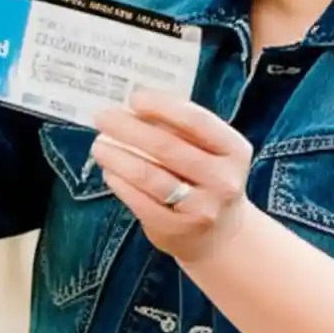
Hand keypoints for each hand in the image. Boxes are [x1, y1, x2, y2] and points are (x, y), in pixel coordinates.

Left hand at [91, 89, 255, 264]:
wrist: (221, 234)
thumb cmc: (207, 179)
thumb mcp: (210, 151)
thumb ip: (182, 129)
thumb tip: (136, 107)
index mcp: (234, 150)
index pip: (197, 121)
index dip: (162, 107)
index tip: (134, 98)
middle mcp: (223, 180)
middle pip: (167, 148)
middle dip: (129, 129)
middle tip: (103, 118)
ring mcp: (201, 208)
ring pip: (150, 176)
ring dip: (118, 157)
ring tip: (99, 145)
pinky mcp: (177, 229)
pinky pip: (141, 202)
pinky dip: (121, 184)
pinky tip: (110, 172)